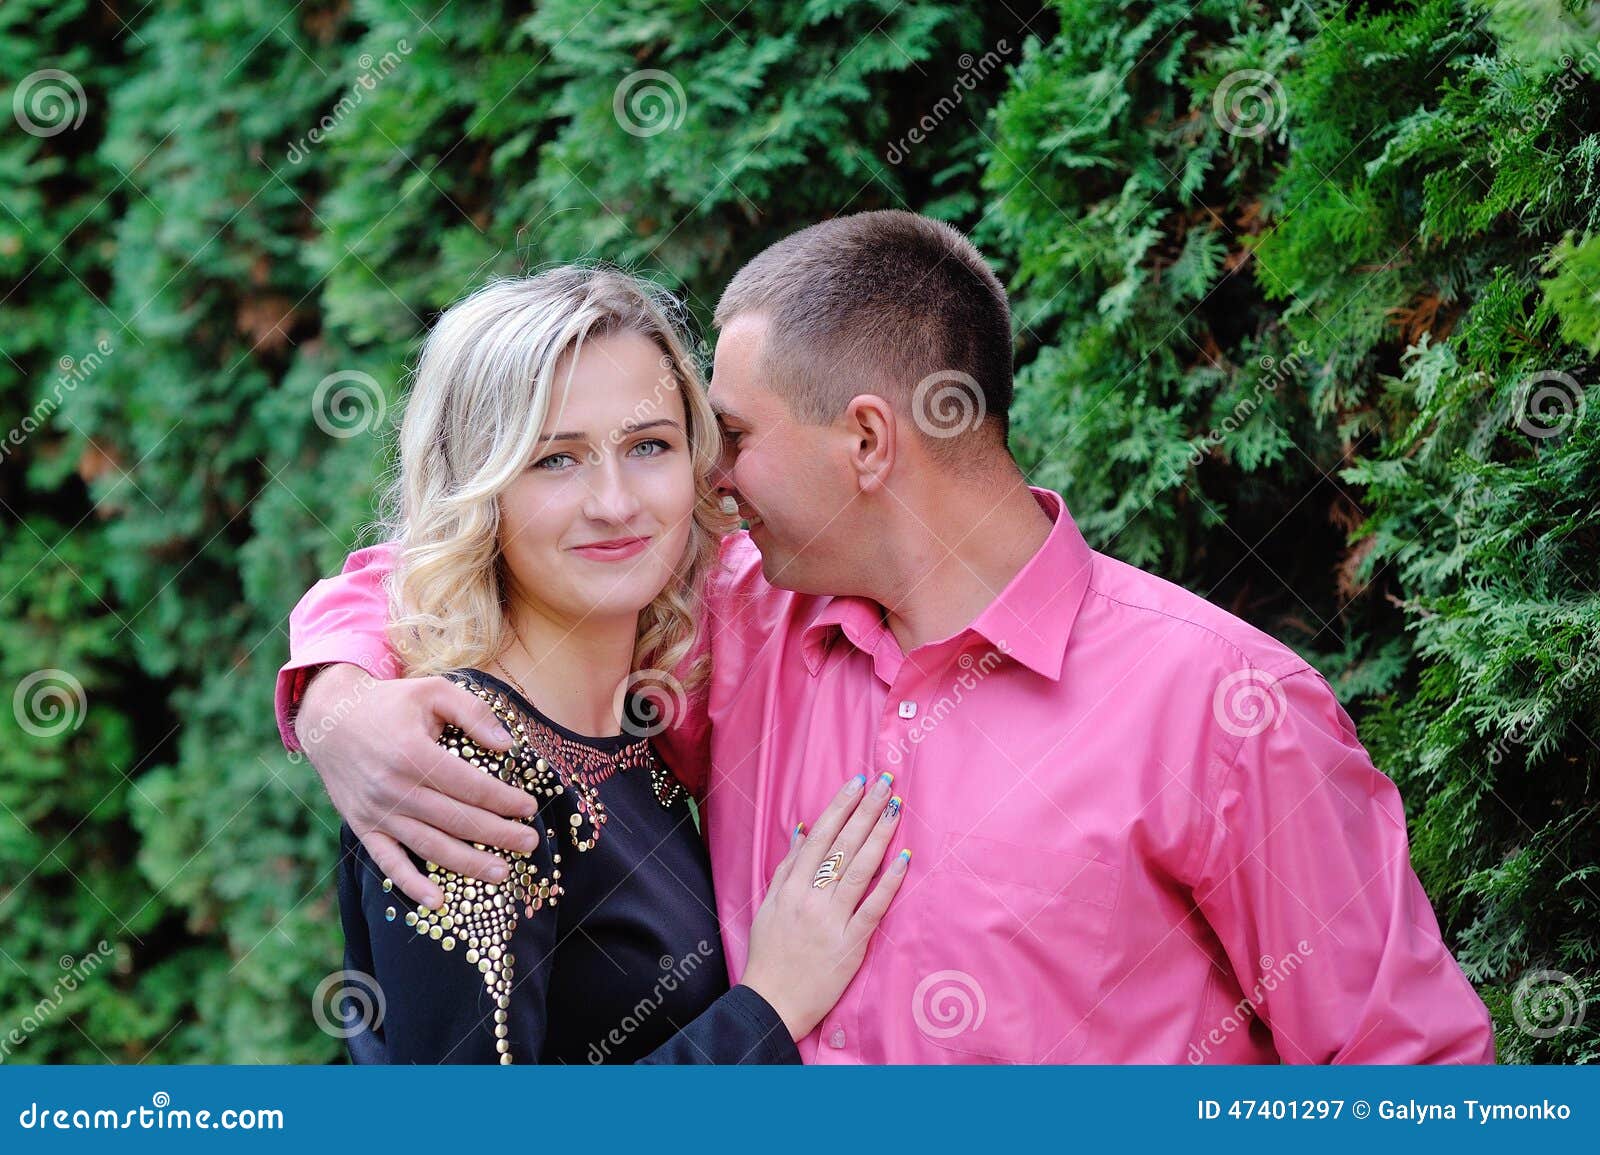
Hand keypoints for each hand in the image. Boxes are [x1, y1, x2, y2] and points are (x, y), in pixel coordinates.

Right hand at [295, 662, 540, 907]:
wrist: (330, 718)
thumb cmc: (390, 704)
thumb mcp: (434, 691)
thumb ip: (473, 713)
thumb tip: (507, 745)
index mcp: (414, 754)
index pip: (470, 786)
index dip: (504, 799)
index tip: (530, 808)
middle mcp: (395, 788)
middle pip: (456, 820)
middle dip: (498, 835)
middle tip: (530, 844)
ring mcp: (378, 812)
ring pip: (430, 846)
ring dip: (468, 863)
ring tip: (501, 873)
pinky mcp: (364, 826)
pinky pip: (388, 862)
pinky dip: (411, 885)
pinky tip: (438, 902)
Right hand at [738, 770, 909, 1041]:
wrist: (772, 1002)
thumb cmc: (768, 954)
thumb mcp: (768, 905)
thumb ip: (787, 867)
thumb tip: (805, 830)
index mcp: (790, 886)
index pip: (820, 836)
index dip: (841, 806)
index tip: (858, 782)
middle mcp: (811, 897)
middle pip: (843, 845)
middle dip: (866, 810)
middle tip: (886, 782)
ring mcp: (832, 920)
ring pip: (860, 869)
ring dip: (880, 835)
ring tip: (897, 807)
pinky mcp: (851, 944)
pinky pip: (873, 907)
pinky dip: (889, 882)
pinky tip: (904, 859)